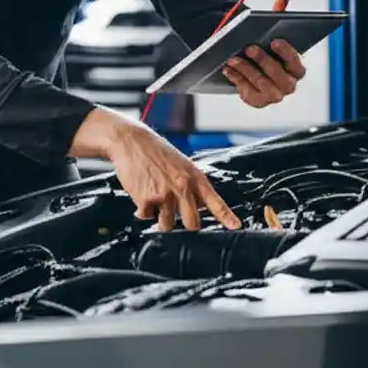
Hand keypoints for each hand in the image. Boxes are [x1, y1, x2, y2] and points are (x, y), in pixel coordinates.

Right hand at [70, 107, 240, 231]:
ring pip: (167, 225)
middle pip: (192, 224)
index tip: (236, 226)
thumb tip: (196, 207)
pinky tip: (140, 194)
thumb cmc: (156, 152)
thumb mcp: (181, 164)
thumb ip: (191, 185)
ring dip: (160, 218)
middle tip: (176, 216)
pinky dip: (143, 210)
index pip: (215, 201)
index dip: (227, 216)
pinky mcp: (146, 200)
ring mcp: (165, 195)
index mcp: (195, 177)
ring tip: (154, 200)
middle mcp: (183, 187)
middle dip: (185, 224)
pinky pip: (147, 217)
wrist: (131, 141)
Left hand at [222, 40, 306, 107]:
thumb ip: (271, 40)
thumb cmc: (268, 58)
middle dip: (263, 61)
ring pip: (260, 82)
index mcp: (296, 70)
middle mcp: (288, 85)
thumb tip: (263, 27)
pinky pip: (247, 90)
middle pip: (278, 75)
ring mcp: (274, 95)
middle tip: (250, 49)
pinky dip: (236, 78)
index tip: (274, 42)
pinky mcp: (259, 101)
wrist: (258, 74)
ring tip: (234, 60)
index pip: (294, 61)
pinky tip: (228, 70)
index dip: (285, 52)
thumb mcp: (272, 48)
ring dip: (246, 69)